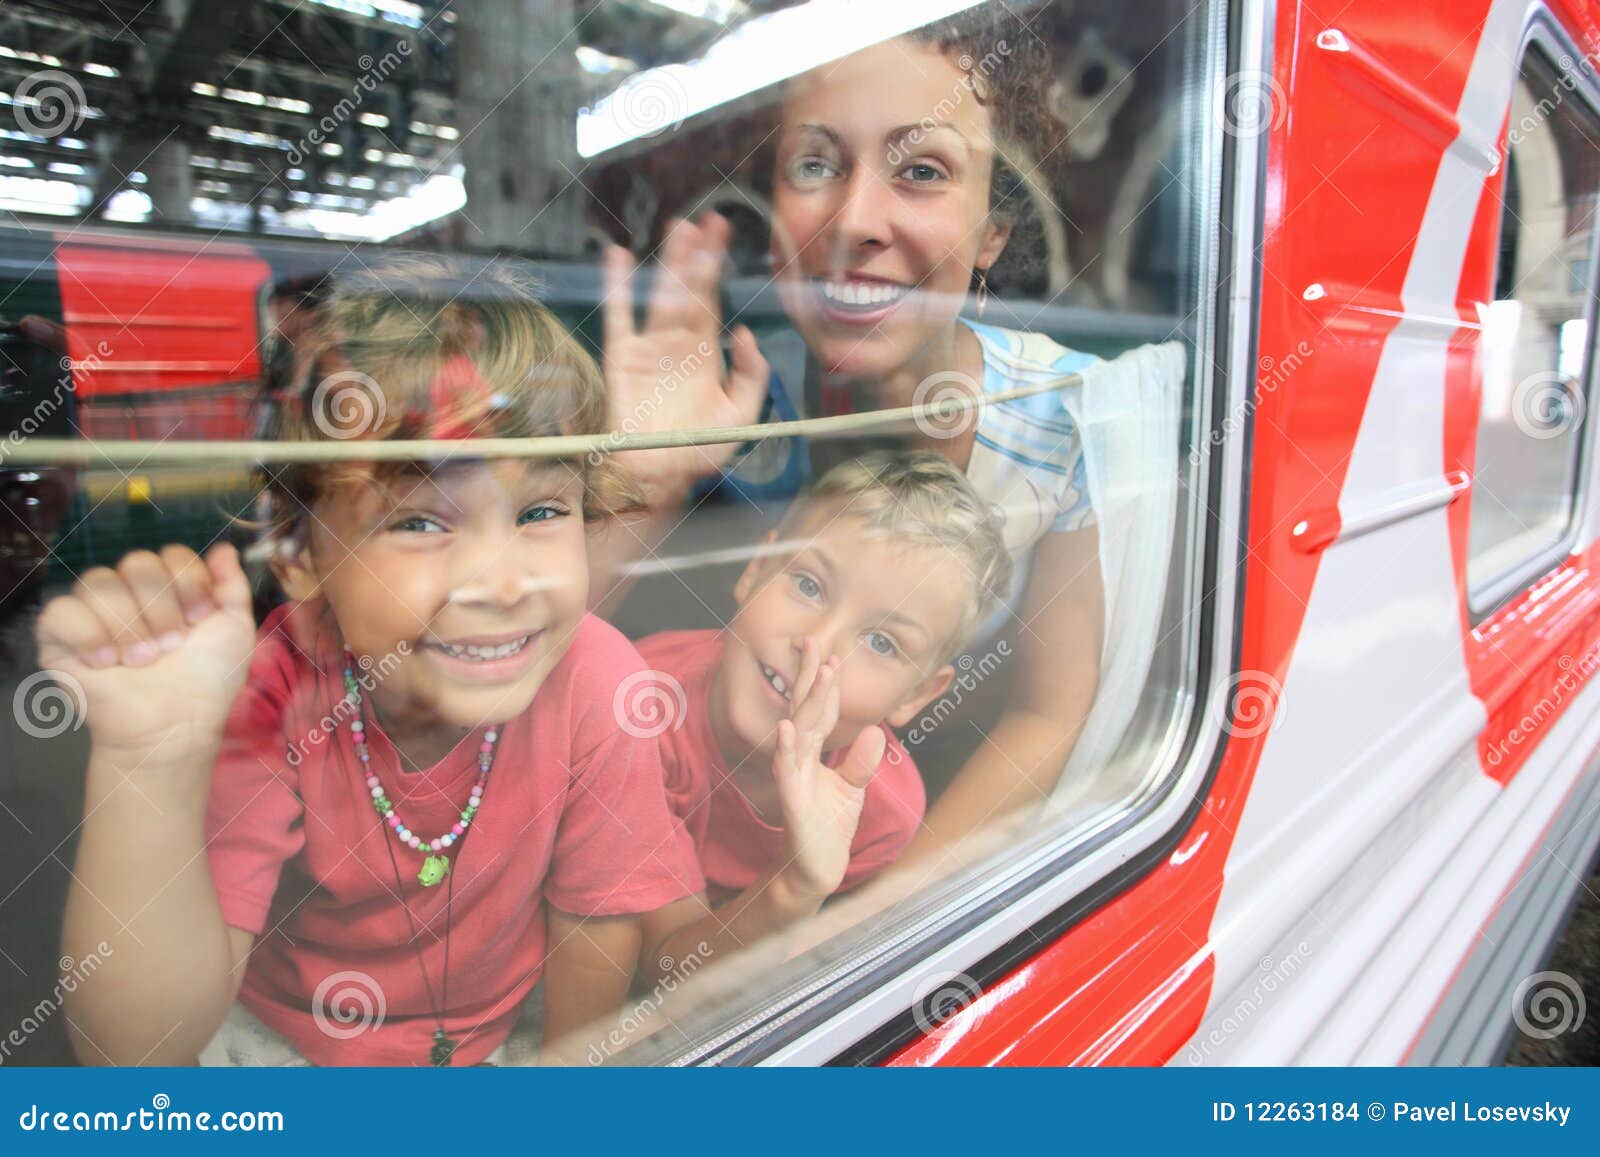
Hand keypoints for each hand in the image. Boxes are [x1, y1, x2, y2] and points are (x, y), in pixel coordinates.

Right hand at [35, 543, 256, 766]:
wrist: (175, 726)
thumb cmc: (207, 682)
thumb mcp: (234, 630)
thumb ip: (232, 586)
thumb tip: (225, 549)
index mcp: (168, 589)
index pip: (172, 555)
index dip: (188, 584)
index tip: (199, 621)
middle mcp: (129, 595)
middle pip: (137, 562)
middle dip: (161, 606)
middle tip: (171, 646)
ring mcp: (93, 614)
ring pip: (98, 581)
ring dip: (128, 624)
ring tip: (142, 660)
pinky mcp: (58, 639)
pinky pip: (60, 611)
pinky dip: (88, 635)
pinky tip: (106, 662)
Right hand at [601, 213, 768, 497]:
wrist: (656, 477)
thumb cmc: (698, 451)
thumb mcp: (740, 416)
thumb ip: (750, 376)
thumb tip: (743, 333)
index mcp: (707, 356)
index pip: (713, 302)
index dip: (717, 268)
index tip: (723, 233)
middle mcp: (678, 345)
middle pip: (690, 291)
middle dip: (697, 256)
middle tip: (705, 219)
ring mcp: (649, 348)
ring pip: (661, 295)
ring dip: (669, 263)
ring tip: (678, 228)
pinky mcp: (622, 357)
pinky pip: (619, 315)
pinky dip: (617, 286)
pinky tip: (619, 256)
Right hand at [771, 641, 885, 904]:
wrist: (818, 868)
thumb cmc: (830, 826)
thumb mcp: (852, 788)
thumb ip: (861, 761)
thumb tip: (874, 731)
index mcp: (812, 753)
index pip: (818, 711)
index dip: (826, 684)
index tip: (831, 653)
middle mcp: (799, 758)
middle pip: (803, 709)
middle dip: (809, 676)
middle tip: (813, 640)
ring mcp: (792, 777)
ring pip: (800, 732)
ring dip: (807, 702)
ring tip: (816, 672)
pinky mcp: (792, 800)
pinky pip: (787, 770)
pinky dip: (787, 748)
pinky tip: (786, 727)